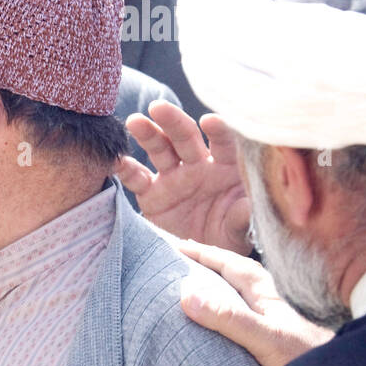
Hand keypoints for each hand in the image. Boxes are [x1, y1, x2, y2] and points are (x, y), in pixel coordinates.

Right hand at [116, 101, 252, 255]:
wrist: (205, 258)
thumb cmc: (231, 237)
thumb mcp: (243, 230)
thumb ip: (245, 215)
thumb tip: (249, 204)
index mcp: (227, 167)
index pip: (224, 143)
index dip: (218, 131)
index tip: (210, 121)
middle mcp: (199, 166)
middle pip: (185, 137)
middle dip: (173, 120)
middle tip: (159, 107)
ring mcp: (173, 177)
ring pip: (159, 149)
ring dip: (147, 134)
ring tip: (135, 122)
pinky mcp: (151, 193)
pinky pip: (137, 178)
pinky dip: (125, 169)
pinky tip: (116, 160)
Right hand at [178, 238, 332, 365]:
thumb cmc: (307, 361)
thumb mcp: (266, 339)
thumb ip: (229, 318)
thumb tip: (187, 294)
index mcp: (266, 293)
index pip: (228, 263)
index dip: (201, 253)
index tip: (175, 245)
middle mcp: (271, 300)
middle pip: (235, 273)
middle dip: (208, 263)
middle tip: (181, 258)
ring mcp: (275, 318)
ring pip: (240, 292)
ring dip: (217, 284)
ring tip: (195, 284)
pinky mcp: (278, 336)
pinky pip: (243, 312)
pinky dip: (226, 306)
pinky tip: (222, 317)